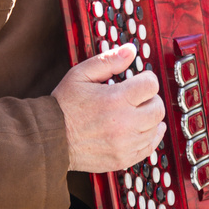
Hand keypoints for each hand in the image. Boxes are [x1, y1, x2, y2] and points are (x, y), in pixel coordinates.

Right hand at [52, 43, 165, 172]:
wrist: (51, 138)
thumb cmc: (64, 105)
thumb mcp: (81, 74)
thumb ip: (108, 61)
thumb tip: (130, 51)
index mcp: (116, 99)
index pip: (152, 85)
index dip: (146, 79)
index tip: (138, 81)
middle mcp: (124, 123)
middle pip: (158, 108)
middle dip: (150, 98)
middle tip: (137, 97)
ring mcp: (125, 144)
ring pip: (156, 128)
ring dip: (149, 118)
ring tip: (135, 112)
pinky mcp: (123, 158)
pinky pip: (149, 147)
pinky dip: (149, 137)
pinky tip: (141, 129)